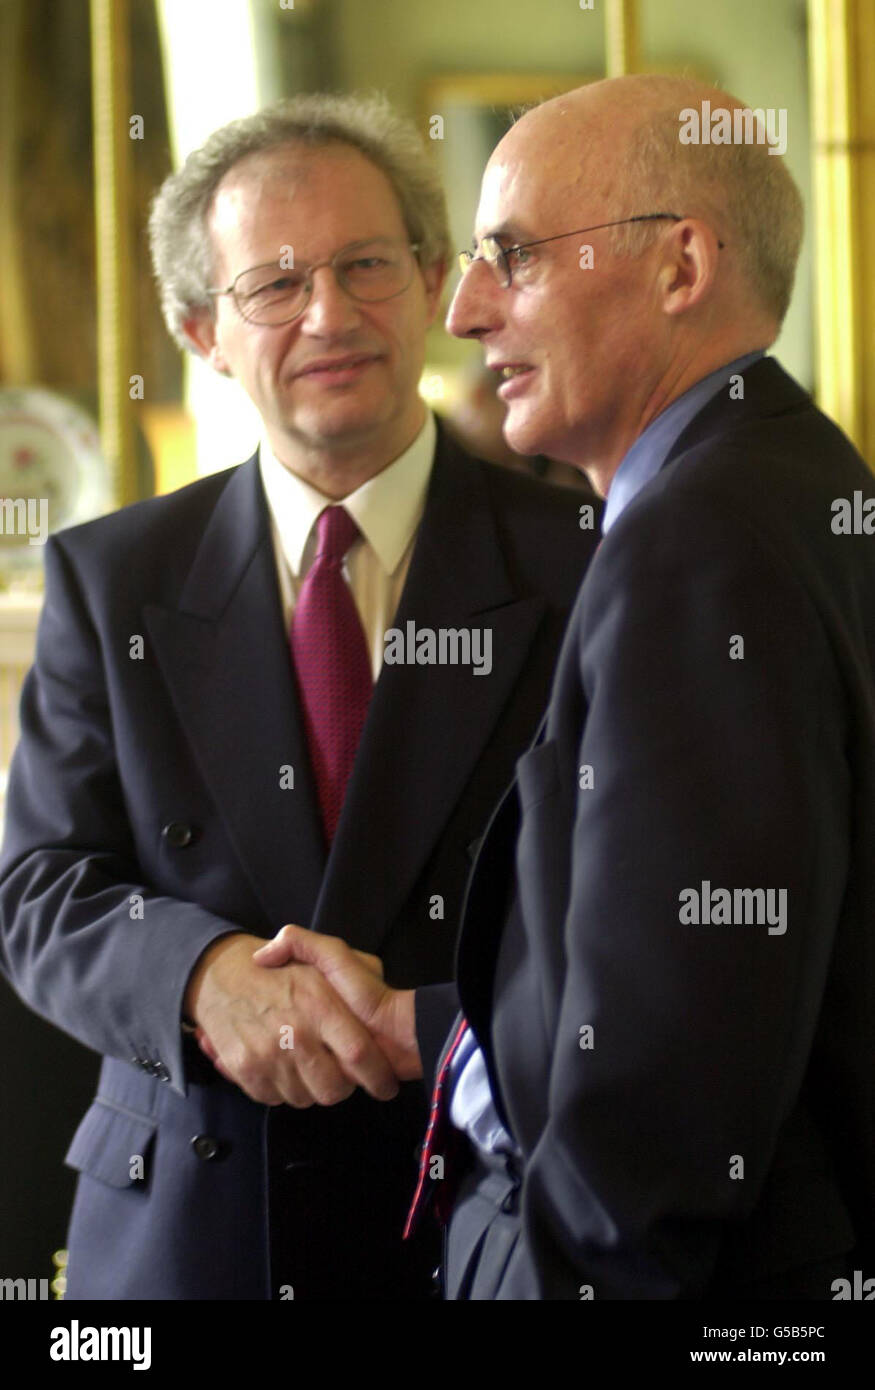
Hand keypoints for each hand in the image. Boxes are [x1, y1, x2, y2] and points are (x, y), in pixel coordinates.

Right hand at [184, 932, 400, 1107]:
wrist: (217, 974)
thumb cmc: (280, 969)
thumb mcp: (325, 953)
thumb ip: (362, 963)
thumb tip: (383, 991)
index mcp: (320, 1003)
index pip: (358, 1053)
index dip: (376, 1076)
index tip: (385, 1084)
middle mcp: (294, 1032)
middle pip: (332, 1089)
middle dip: (342, 1087)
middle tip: (339, 1073)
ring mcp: (266, 1053)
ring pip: (304, 1098)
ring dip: (310, 1088)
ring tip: (307, 1064)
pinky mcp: (244, 1068)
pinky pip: (274, 1098)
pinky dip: (281, 1088)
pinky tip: (282, 1065)